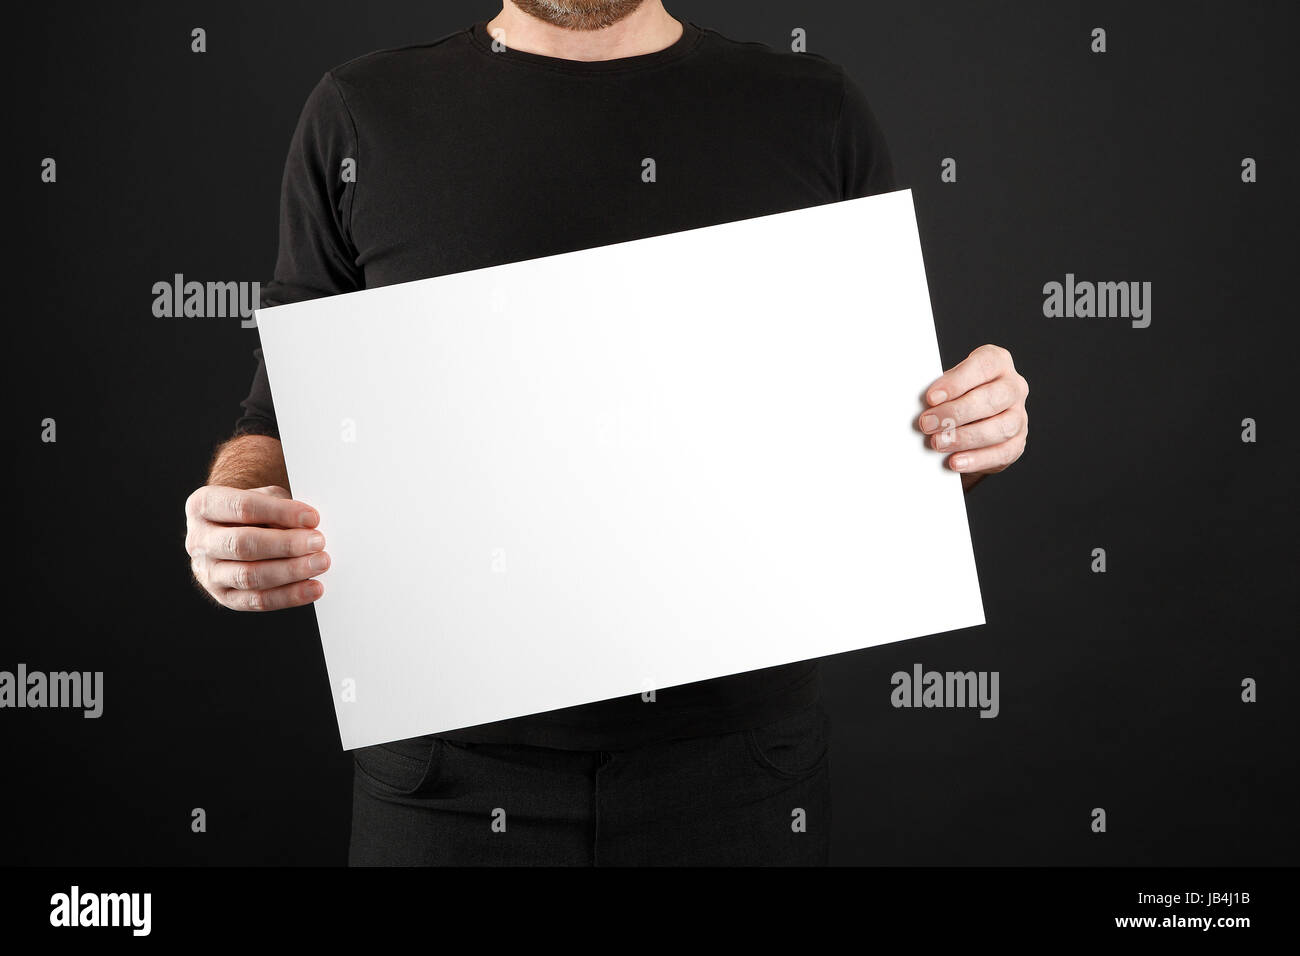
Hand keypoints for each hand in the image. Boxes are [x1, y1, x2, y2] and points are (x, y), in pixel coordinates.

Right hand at [185, 484, 329, 610]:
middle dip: (285, 544)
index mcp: (203, 506)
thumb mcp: (264, 496)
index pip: (242, 507)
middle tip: (318, 542)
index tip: (312, 517)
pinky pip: (256, 600)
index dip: (280, 512)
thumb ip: (281, 507)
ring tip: (320, 563)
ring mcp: (207, 572)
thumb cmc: (255, 510)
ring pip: (248, 576)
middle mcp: (199, 540)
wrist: (235, 529)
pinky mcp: (223, 596)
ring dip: (289, 571)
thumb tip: (308, 526)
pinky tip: (313, 588)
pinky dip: (288, 596)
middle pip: (242, 544)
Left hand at [917, 344, 1028, 489]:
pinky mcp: (1017, 443)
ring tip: (938, 443)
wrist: (968, 425)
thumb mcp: (948, 386)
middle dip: (956, 413)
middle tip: (927, 424)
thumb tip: (916, 405)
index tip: (931, 397)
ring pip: (1001, 427)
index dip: (957, 382)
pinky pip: (1002, 452)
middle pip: (993, 398)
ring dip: (965, 437)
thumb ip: (939, 391)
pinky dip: (977, 458)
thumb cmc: (954, 398)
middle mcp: (1013, 386)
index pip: (983, 366)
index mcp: (997, 362)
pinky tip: (956, 461)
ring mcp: (1019, 415)